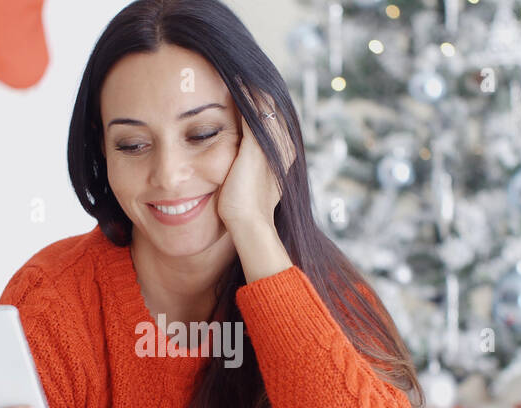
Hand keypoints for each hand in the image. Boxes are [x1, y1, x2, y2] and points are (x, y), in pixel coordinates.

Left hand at [216, 84, 297, 231]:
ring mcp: (272, 145)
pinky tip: (236, 79)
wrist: (248, 225)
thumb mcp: (250, 183)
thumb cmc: (244, 212)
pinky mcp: (256, 146)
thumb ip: (249, 167)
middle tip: (242, 71)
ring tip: (239, 69)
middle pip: (272, 109)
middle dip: (258, 91)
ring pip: (264, 106)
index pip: (272, 120)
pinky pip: (252, 111)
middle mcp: (284, 146)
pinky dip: (245, 95)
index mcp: (284, 154)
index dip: (261, 104)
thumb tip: (239, 163)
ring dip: (252, 87)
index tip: (246, 87)